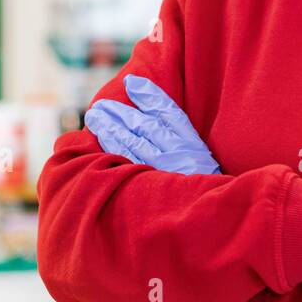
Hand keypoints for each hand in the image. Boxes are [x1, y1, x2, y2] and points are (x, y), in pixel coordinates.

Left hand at [84, 74, 221, 174]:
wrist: (206, 219)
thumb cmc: (201, 187)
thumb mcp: (200, 161)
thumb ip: (181, 139)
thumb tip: (152, 116)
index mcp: (193, 145)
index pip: (169, 113)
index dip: (150, 95)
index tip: (131, 82)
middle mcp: (178, 154)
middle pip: (144, 125)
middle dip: (121, 112)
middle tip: (101, 104)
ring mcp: (163, 170)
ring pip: (132, 141)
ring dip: (110, 127)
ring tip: (94, 117)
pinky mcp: (150, 186)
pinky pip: (126, 163)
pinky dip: (112, 149)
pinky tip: (100, 139)